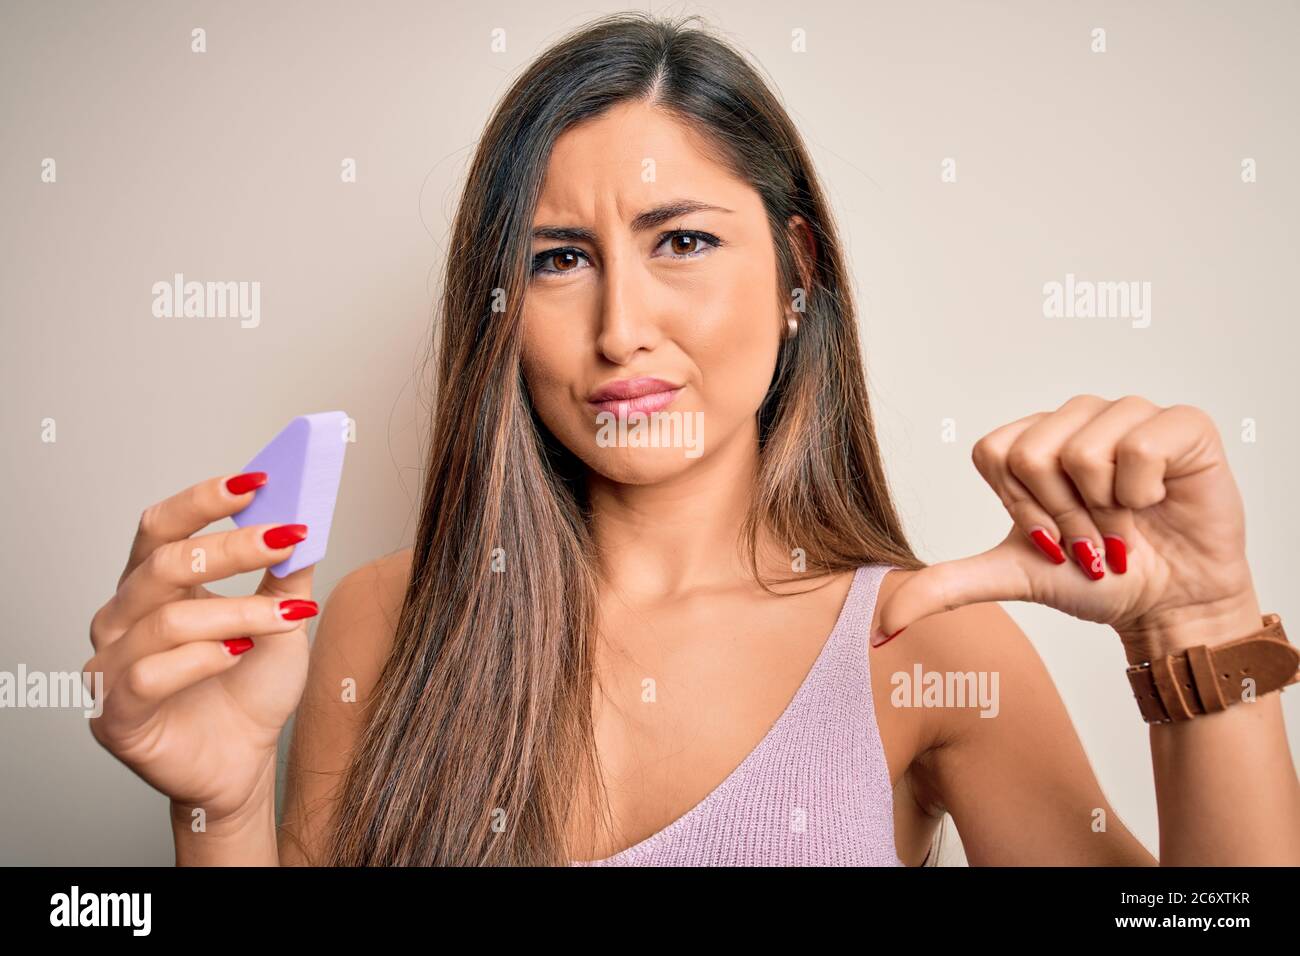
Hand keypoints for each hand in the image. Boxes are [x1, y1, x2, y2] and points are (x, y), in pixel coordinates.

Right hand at [86, 471, 316, 825]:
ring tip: (289, 613)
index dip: (204, 500)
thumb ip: (287, 569)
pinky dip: (201, 659)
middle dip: (232, 546)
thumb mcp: (282, 616)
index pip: (161, 526)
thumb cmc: (250, 689)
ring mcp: (111, 665)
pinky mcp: (115, 714)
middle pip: (166, 563)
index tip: (257, 480)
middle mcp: (122, 618)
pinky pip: (149, 674)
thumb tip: (304, 514)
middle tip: (288, 537)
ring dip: (239, 611)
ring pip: (169, 619)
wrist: (243, 763)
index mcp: (152, 586)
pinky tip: (237, 655)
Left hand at [874, 395, 1262, 663]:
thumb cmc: (1096, 581)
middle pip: (1034, 453)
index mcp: (1030, 440)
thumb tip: (879, 625)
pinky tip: (1157, 504)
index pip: (995, 454)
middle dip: (1062, 517)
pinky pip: (1141, 445)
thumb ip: (942, 589)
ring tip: (1126, 526)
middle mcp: (1075, 417)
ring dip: (1105, 512)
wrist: (1169, 605)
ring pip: (1085, 450)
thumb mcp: (1011, 578)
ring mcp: (1128, 414)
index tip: (1050, 540)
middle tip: (1093, 540)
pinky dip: (1144, 493)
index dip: (1022, 507)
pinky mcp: (1182, 424)